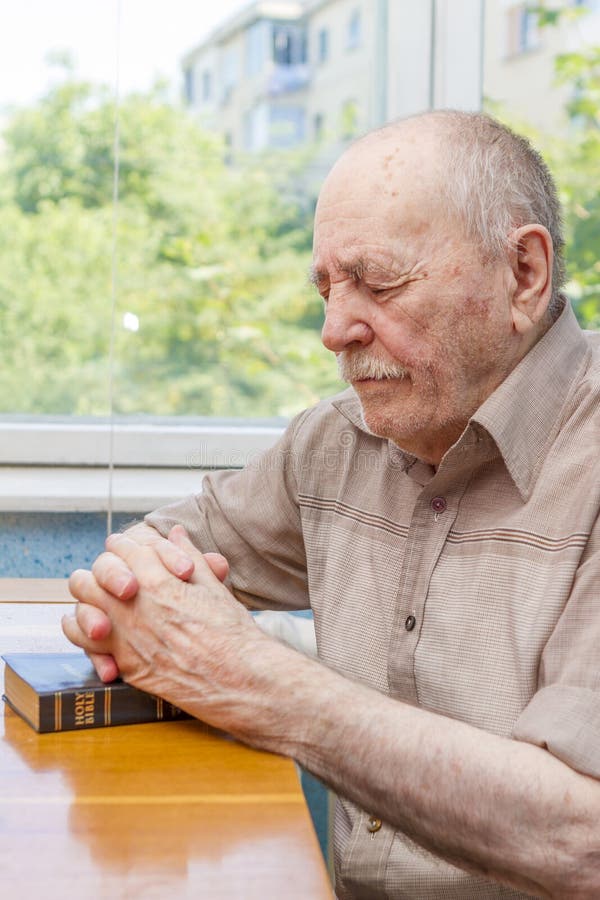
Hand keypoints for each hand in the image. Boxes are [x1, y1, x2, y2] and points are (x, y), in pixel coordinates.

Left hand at [62, 526, 287, 742]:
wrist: (239, 680)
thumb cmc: (232, 632)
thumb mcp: (214, 586)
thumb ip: (190, 555)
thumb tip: (176, 532)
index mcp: (160, 582)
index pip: (125, 549)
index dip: (125, 545)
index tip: (125, 547)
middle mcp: (136, 608)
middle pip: (96, 574)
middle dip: (103, 569)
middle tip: (111, 573)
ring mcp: (127, 638)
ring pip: (83, 608)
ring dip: (89, 600)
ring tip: (98, 599)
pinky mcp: (126, 666)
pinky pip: (89, 645)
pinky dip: (86, 635)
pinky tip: (96, 630)